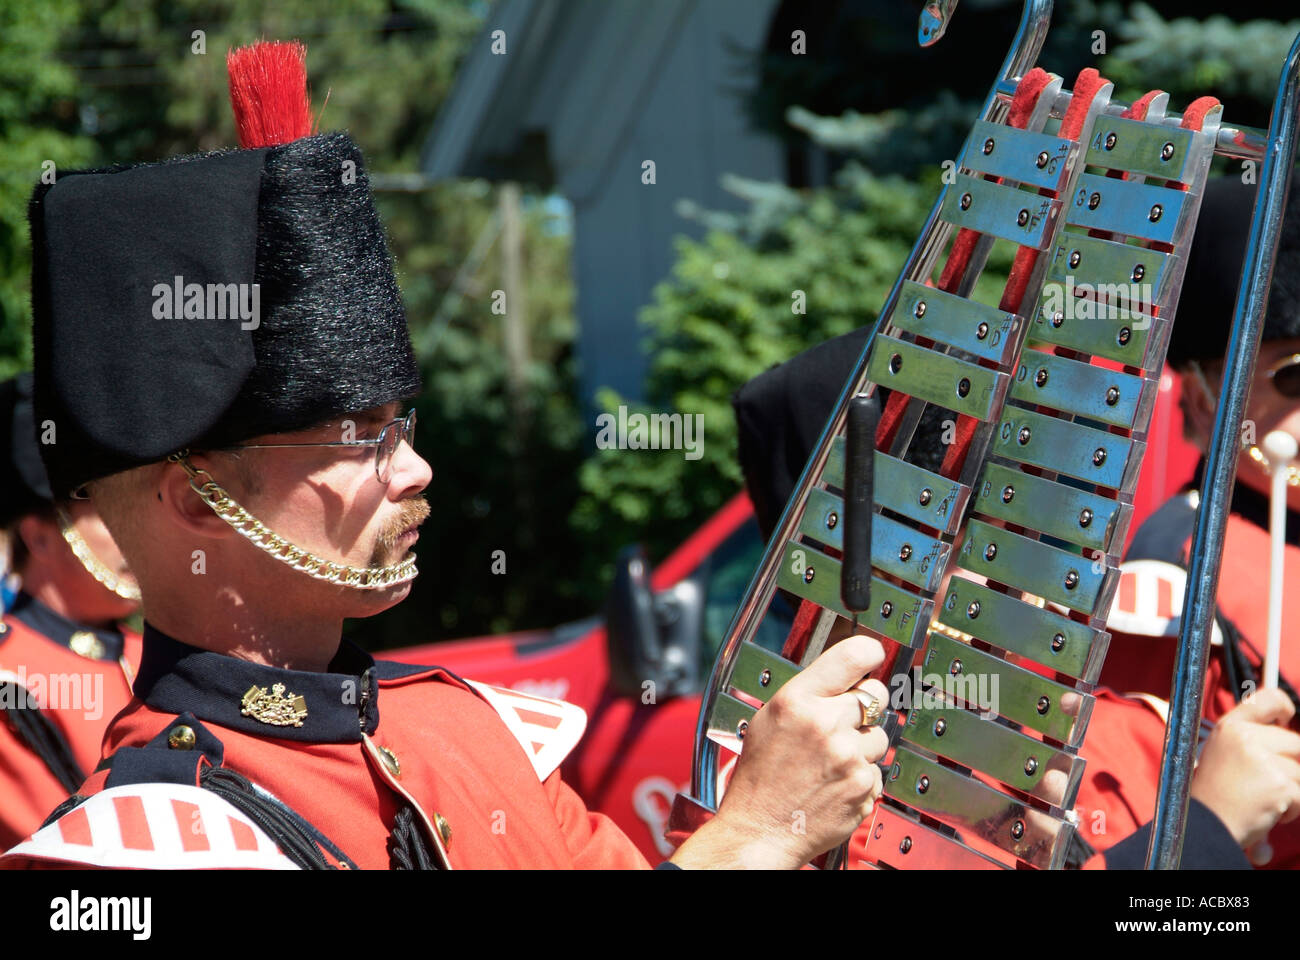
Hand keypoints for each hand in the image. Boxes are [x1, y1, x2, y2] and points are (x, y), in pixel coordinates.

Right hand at [671, 634, 889, 868]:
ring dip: (863, 746)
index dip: (869, 653)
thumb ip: (807, 694)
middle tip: (845, 720)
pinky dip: (862, 776)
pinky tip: (835, 783)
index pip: (852, 657)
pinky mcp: (863, 787)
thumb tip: (843, 677)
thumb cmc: (759, 778)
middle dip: (865, 705)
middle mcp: (825, 725)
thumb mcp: (768, 720)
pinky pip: (877, 770)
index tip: (873, 655)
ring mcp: (848, 758)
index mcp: (797, 701)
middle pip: (876, 695)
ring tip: (832, 760)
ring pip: (880, 735)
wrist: (760, 830)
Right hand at [1190, 687, 1299, 848]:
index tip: (1286, 718)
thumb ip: (1249, 739)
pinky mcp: (1280, 784)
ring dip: (1290, 791)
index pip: (1266, 699)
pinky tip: (1268, 813)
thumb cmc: (1212, 795)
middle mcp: (1246, 738)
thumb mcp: (1221, 753)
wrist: (1204, 825)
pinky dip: (1290, 810)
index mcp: (1230, 727)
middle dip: (1290, 765)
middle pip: (1295, 742)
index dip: (1283, 706)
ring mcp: (1264, 761)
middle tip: (1270, 783)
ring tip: (1263, 801)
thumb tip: (1285, 729)